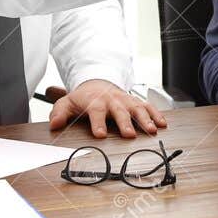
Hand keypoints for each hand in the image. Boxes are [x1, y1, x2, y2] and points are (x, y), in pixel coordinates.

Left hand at [47, 79, 166, 139]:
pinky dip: (156, 114)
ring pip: (137, 108)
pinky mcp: (135, 102)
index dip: (98, 123)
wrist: (98, 83)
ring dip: (145, 119)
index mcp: (95, 102)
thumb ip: (59, 113)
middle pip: (119, 111)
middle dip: (125, 122)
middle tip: (129, 134)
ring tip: (152, 130)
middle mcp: (112, 100)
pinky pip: (148, 106)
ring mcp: (125, 100)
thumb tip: (54, 125)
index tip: (101, 134)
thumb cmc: (83, 98)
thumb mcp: (67, 102)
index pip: (96, 112)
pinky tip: (163, 124)